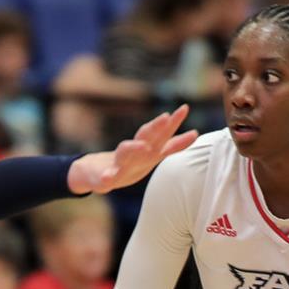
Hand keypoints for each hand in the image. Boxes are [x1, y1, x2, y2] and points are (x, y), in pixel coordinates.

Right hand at [66, 104, 197, 195]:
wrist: (94, 173)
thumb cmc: (129, 164)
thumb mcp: (152, 155)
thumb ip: (171, 146)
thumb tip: (195, 135)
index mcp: (146, 150)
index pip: (162, 133)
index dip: (174, 123)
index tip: (184, 109)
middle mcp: (133, 153)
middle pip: (145, 137)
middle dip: (156, 128)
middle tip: (166, 117)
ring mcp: (118, 164)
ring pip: (126, 153)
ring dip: (134, 148)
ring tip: (143, 147)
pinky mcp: (105, 177)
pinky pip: (107, 178)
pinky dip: (107, 178)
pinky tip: (108, 179)